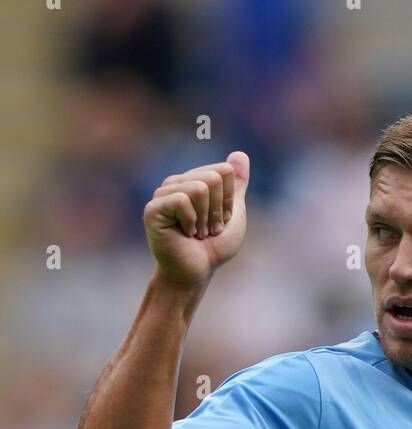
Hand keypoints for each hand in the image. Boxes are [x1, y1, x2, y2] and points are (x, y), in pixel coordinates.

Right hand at [143, 151, 249, 289]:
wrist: (196, 273)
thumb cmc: (213, 248)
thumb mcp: (232, 214)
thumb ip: (236, 185)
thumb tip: (241, 153)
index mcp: (194, 180)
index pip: (224, 172)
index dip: (228, 201)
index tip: (220, 221)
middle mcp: (176, 182)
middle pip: (214, 178)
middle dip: (218, 210)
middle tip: (208, 229)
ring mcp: (163, 194)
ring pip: (200, 188)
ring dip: (205, 219)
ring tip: (197, 233)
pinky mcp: (153, 208)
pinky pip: (183, 200)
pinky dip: (191, 222)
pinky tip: (184, 234)